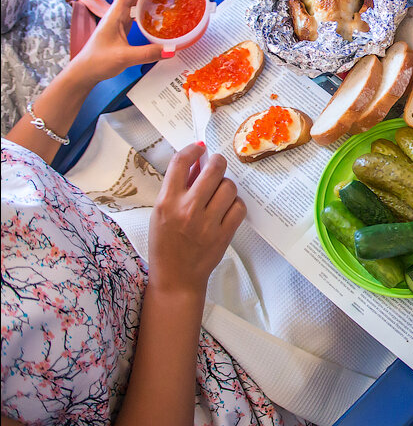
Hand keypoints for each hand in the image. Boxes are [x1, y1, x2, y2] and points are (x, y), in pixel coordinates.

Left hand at [69, 0, 168, 84]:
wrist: (84, 70)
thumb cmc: (98, 61)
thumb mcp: (124, 57)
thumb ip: (148, 53)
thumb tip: (171, 50)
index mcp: (115, 14)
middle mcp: (116, 13)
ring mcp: (118, 20)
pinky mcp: (120, 28)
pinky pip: (135, 11)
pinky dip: (146, 6)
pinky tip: (156, 12)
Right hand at [148, 143, 245, 296]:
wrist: (176, 277)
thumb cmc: (166, 244)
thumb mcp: (161, 213)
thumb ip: (177, 188)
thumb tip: (197, 163)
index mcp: (166, 202)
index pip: (180, 163)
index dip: (192, 150)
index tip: (199, 148)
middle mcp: (187, 209)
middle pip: (213, 169)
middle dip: (217, 162)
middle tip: (216, 165)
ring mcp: (207, 223)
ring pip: (229, 186)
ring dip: (226, 185)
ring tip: (219, 193)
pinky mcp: (224, 234)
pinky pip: (239, 206)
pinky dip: (235, 204)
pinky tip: (227, 208)